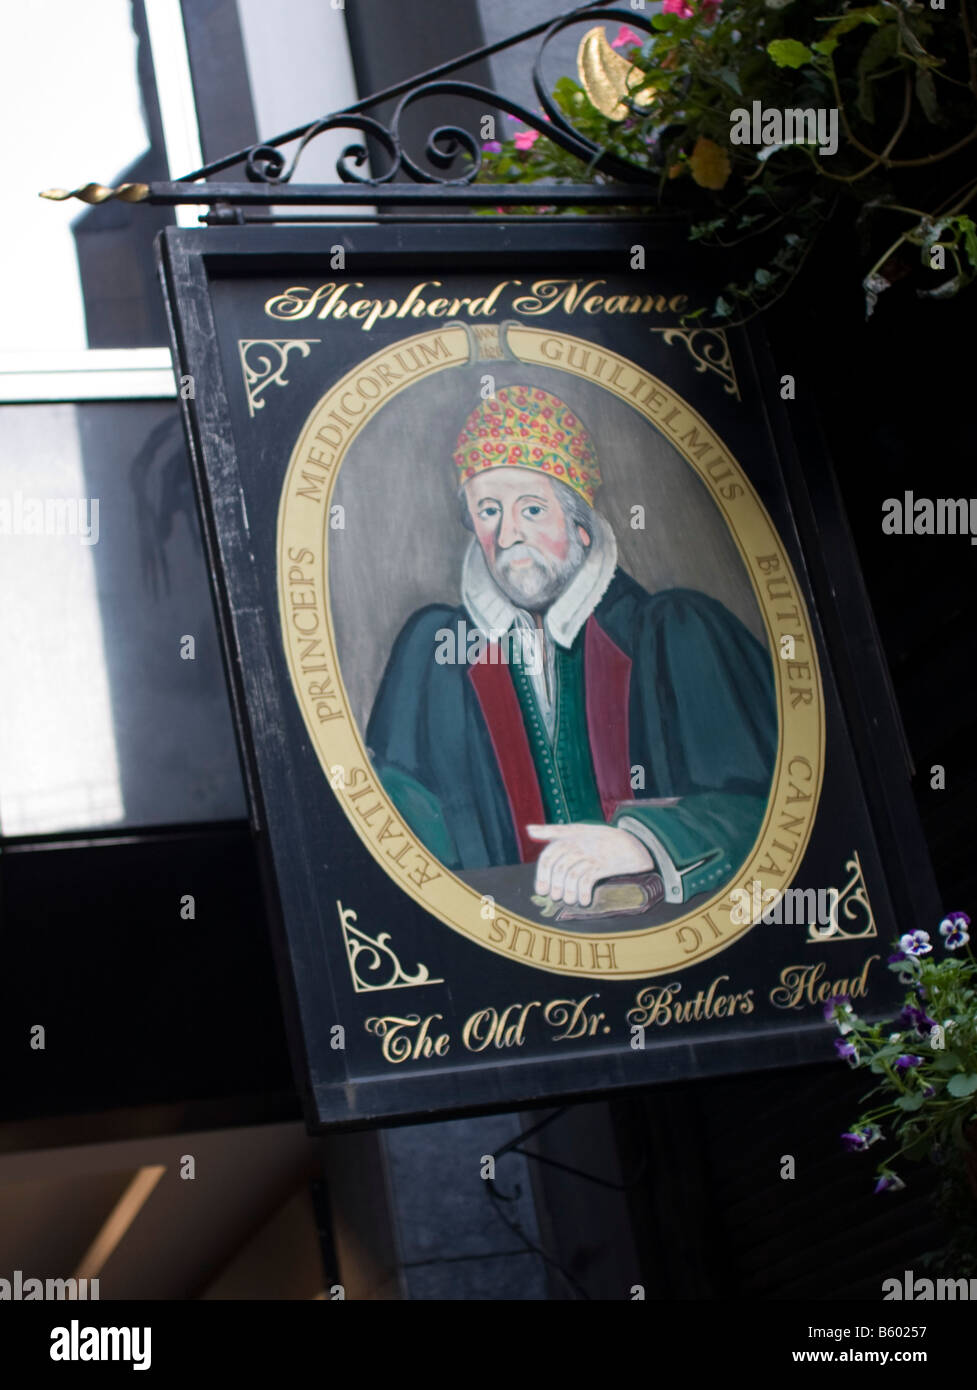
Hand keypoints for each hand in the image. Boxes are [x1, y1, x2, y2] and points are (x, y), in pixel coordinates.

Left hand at [527, 823, 653, 906]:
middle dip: (555, 886)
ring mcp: (591, 854)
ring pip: (572, 876)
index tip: (541, 890)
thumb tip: (529, 830)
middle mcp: (578, 845)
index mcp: (569, 837)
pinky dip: (584, 893)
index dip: (542, 875)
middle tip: (555, 897)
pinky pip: (588, 880)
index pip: (549, 856)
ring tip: (569, 901)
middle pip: (559, 868)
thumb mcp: (576, 830)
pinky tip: (584, 902)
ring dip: (569, 892)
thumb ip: (552, 831)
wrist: (630, 843)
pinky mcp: (604, 864)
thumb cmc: (598, 838)